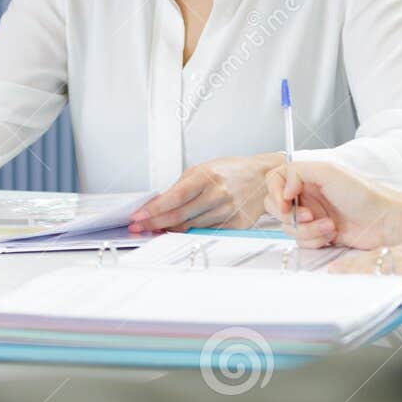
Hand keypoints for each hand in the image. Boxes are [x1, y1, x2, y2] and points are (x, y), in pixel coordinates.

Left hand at [130, 154, 277, 232]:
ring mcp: (227, 211)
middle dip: (155, 223)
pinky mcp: (235, 225)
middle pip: (179, 215)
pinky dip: (190, 232)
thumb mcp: (204, 169)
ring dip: (169, 229)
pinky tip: (178, 231)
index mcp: (207, 176)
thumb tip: (158, 203)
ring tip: (154, 229)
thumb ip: (182, 186)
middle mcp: (218, 194)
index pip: (175, 197)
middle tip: (138, 227)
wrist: (263, 178)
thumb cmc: (232, 171)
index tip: (138, 216)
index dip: (154, 209)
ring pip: (191, 227)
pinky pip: (206, 231)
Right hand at [264, 160, 401, 249]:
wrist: (385, 222)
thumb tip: (282, 189)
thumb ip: (297, 172)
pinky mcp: (318, 234)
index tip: (286, 204)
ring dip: (309, 230)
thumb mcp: (328, 172)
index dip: (275, 194)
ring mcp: (311, 216)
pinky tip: (333, 234)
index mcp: (306, 177)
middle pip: (276, 207)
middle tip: (310, 215)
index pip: (274, 181)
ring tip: (330, 225)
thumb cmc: (363, 194)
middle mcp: (306, 195)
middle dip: (293, 216)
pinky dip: (315, 240)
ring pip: (289, 228)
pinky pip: (301, 242)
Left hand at [330, 242, 401, 321]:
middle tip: (332, 270)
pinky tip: (358, 279)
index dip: (369, 262)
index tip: (348, 268)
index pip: (393, 256)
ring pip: (383, 260)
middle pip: (383, 255)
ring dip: (357, 268)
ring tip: (334, 274)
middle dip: (356, 264)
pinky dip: (375, 274)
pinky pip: (395, 270)